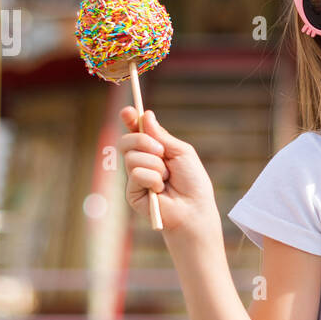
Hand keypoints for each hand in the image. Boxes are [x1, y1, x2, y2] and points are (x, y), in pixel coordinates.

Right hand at [119, 107, 219, 236]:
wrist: (194, 208)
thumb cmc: (192, 182)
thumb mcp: (181, 153)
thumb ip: (162, 136)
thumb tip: (146, 115)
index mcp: (154, 150)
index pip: (137, 131)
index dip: (130, 120)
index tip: (128, 111)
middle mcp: (142, 161)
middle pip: (127, 140)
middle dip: (142, 140)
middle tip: (160, 151)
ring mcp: (135, 177)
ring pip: (132, 157)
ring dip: (155, 165)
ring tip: (167, 178)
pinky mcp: (131, 192)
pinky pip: (136, 173)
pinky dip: (152, 179)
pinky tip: (160, 190)